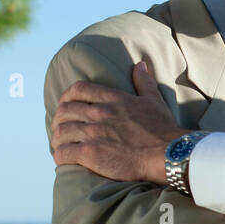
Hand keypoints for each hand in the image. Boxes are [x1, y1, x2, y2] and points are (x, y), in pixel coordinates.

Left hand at [51, 62, 188, 183]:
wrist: (167, 154)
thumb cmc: (163, 129)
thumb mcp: (153, 100)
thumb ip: (143, 82)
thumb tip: (140, 65)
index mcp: (113, 99)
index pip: (78, 89)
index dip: (66, 96)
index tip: (65, 104)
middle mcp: (100, 113)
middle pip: (65, 110)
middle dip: (58, 119)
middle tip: (60, 128)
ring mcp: (94, 133)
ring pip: (61, 131)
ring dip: (57, 138)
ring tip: (59, 145)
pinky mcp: (91, 154)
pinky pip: (64, 152)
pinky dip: (60, 155)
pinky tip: (63, 159)